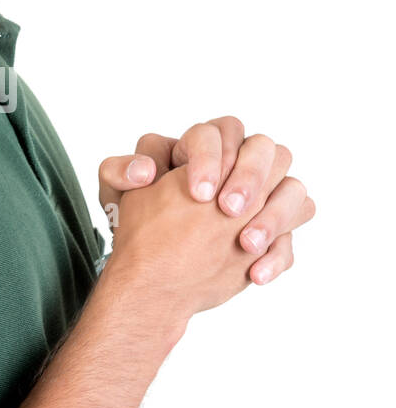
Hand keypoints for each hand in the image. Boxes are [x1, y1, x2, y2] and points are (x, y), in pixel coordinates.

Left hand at [105, 152, 311, 321]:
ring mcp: (261, 200)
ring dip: (275, 215)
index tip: (198, 193)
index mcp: (203, 148)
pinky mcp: (272, 234)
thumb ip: (117, 171)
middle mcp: (238, 166)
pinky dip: (278, 255)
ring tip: (245, 245)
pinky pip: (292, 238)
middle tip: (229, 209)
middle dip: (250, 177)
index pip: (219, 133)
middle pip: (265, 150)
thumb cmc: (136, 220)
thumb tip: (144, 170)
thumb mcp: (115, 195)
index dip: (211, 158)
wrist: (152, 269)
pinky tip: (254, 275)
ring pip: (293, 189)